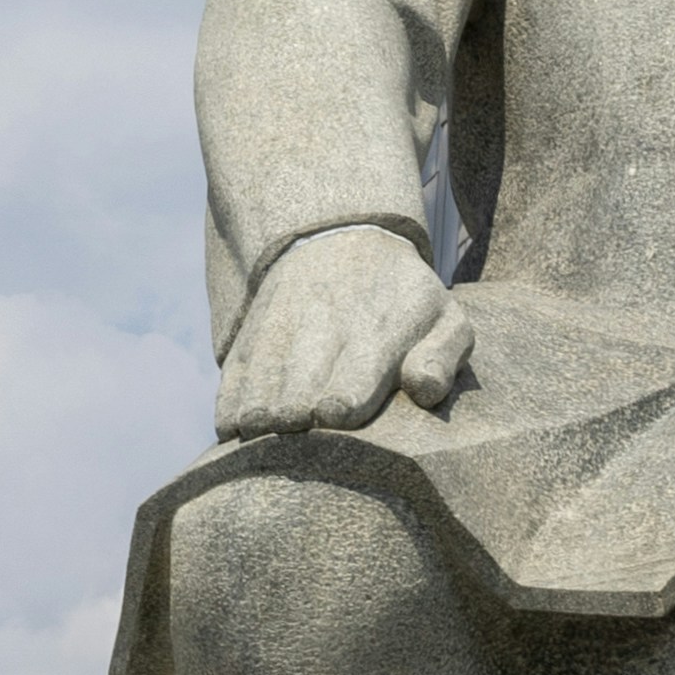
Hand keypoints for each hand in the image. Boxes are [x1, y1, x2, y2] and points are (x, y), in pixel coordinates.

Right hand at [214, 224, 477, 436]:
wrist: (345, 240)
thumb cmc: (405, 301)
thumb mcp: (444, 319)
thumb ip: (442, 357)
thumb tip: (423, 389)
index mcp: (380, 330)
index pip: (354, 375)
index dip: (340, 402)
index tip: (333, 416)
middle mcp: (325, 326)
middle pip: (299, 387)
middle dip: (294, 416)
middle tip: (298, 430)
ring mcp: (283, 327)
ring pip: (261, 381)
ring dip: (258, 415)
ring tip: (265, 434)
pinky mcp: (253, 333)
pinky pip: (234, 372)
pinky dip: (229, 404)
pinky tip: (235, 429)